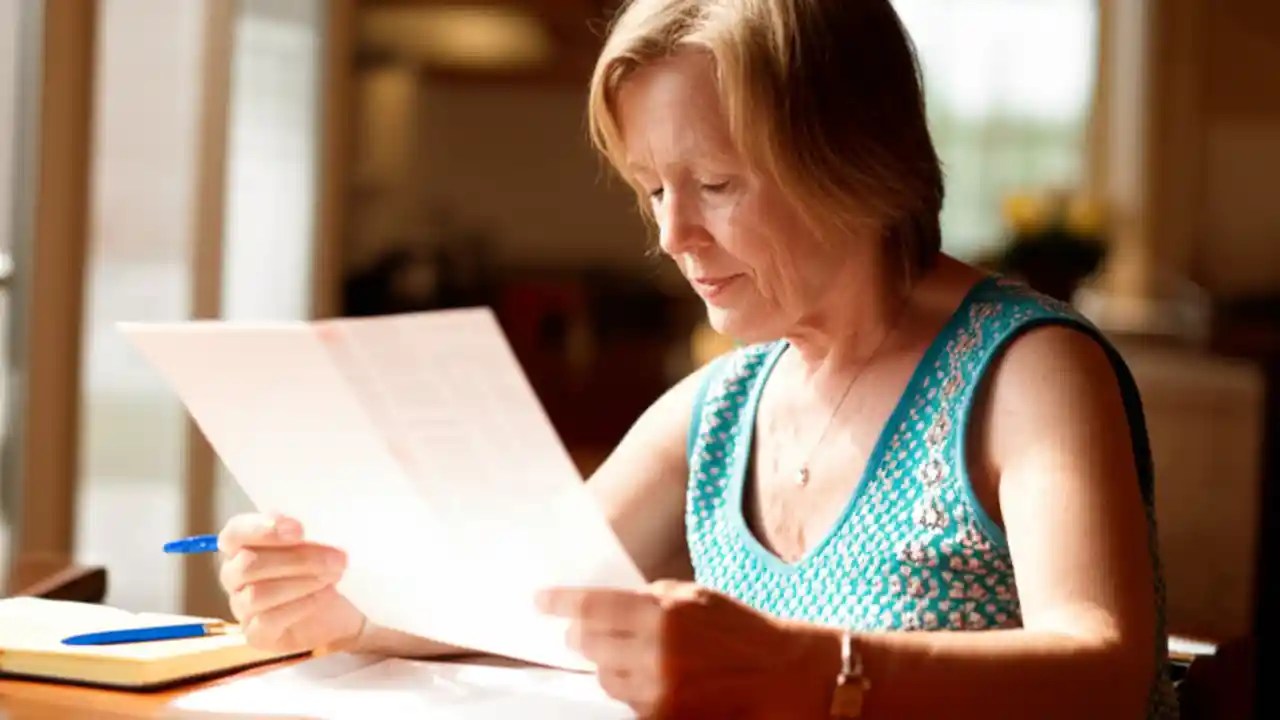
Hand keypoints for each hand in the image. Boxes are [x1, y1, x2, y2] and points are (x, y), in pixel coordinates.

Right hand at [217, 513, 364, 652]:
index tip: (299, 529)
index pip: (235, 532)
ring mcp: (241, 606)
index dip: (263, 529)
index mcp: (242, 544)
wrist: (341, 609)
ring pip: (256, 595)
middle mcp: (234, 574)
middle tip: (337, 558)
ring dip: (302, 583)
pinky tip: (324, 595)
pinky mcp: (255, 634)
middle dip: (298, 559)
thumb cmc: (322, 567)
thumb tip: (307, 527)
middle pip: (249, 565)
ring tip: (334, 576)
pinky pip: (267, 621)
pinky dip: (300, 606)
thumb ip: (304, 533)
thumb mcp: (316, 542)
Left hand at [537, 580, 834, 718]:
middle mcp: (654, 652)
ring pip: (605, 678)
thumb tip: (604, 606)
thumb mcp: (696, 597)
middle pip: (589, 644)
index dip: (560, 602)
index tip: (539, 601)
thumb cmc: (741, 629)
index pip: (592, 606)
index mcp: (662, 612)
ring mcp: (657, 691)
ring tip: (634, 657)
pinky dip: (633, 689)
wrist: (783, 676)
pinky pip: (628, 703)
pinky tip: (654, 680)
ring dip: (610, 665)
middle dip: (583, 637)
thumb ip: (651, 599)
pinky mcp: (663, 718)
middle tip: (581, 633)